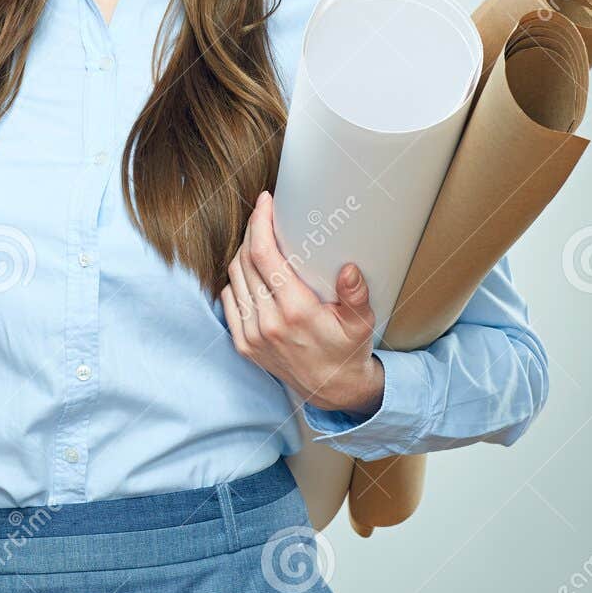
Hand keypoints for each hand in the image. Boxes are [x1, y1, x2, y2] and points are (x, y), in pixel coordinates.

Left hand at [220, 190, 385, 416]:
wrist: (332, 390)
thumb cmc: (348, 350)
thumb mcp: (362, 322)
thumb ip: (356, 295)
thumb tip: (350, 268)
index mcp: (296, 312)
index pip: (264, 256)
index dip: (260, 223)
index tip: (265, 202)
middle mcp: (268, 323)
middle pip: (245, 260)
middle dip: (252, 231)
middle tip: (264, 214)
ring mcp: (251, 336)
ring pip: (234, 277)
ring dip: (243, 252)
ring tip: (260, 238)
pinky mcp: (243, 344)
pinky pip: (229, 300)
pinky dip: (236, 279)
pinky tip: (250, 269)